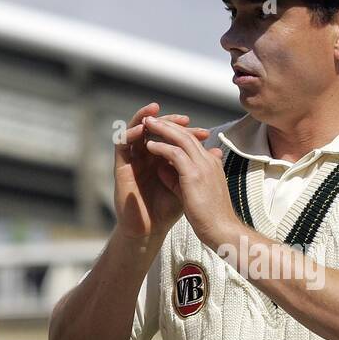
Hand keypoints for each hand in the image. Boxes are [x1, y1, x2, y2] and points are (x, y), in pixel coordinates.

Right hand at [115, 103, 209, 240]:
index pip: (174, 137)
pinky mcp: (121, 166)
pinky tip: (140, 130)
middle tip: (184, 120)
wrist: (151, 228)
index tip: (205, 132)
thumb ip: (197, 168)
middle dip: (169, 122)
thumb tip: (217, 151)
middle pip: (156, 129)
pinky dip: (128, 133)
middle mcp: (148, 156)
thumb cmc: (167, 209)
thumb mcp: (187, 184)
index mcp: (163, 158)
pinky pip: (121, 144)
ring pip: (135, 130)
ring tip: (156, 111)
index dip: (187, 132)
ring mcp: (134, 160)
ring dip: (144, 118)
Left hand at [142, 114, 239, 248]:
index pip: (193, 141)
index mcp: (211, 164)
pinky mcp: (194, 174)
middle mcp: (209, 161)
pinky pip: (175, 153)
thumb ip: (179, 178)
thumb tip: (163, 169)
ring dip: (162, 129)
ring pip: (181, 138)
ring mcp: (203, 166)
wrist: (222, 230)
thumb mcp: (193, 192)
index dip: (176, 133)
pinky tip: (149, 145)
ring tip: (147, 124)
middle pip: (187, 135)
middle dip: (168, 125)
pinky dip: (161, 147)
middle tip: (151, 119)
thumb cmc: (209, 217)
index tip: (161, 130)